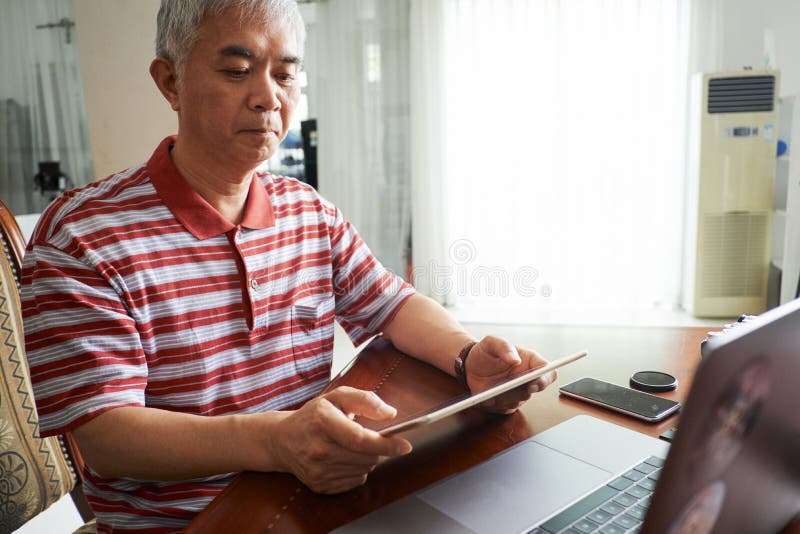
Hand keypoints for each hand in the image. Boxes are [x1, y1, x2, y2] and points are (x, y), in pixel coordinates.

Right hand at [270, 387, 411, 493]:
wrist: (281, 440)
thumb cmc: (313, 416)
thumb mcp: (337, 397)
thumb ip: (365, 400)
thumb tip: (390, 413)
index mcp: (323, 422)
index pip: (360, 439)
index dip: (385, 444)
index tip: (404, 445)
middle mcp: (318, 449)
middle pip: (365, 457)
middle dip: (377, 449)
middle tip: (370, 438)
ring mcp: (317, 470)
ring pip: (362, 470)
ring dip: (366, 459)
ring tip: (351, 446)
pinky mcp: (319, 485)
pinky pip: (353, 481)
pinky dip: (356, 470)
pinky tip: (343, 458)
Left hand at [465, 336, 557, 413]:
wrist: (470, 365)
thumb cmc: (485, 352)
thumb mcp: (492, 343)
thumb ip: (504, 347)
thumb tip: (516, 359)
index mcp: (530, 361)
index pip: (548, 371)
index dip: (545, 378)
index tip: (533, 382)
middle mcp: (528, 378)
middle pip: (535, 389)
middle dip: (521, 389)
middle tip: (507, 386)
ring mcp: (519, 392)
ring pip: (520, 400)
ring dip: (507, 396)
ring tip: (493, 389)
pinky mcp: (508, 403)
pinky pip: (507, 408)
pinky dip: (497, 403)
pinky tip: (488, 395)